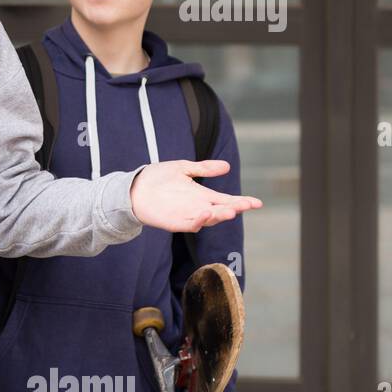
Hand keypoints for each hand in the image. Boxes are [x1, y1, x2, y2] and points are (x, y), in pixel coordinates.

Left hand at [129, 160, 261, 231]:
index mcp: (203, 195)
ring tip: (230, 211)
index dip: (242, 202)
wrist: (134, 187)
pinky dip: (199, 221)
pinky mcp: (175, 223)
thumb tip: (226, 166)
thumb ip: (203, 168)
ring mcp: (188, 216)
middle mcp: (199, 207)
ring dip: (219, 216)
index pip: (227, 200)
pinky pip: (190, 225)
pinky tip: (205, 214)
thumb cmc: (158, 177)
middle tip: (245, 206)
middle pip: (222, 211)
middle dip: (234, 209)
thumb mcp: (183, 168)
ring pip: (209, 219)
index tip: (257, 202)